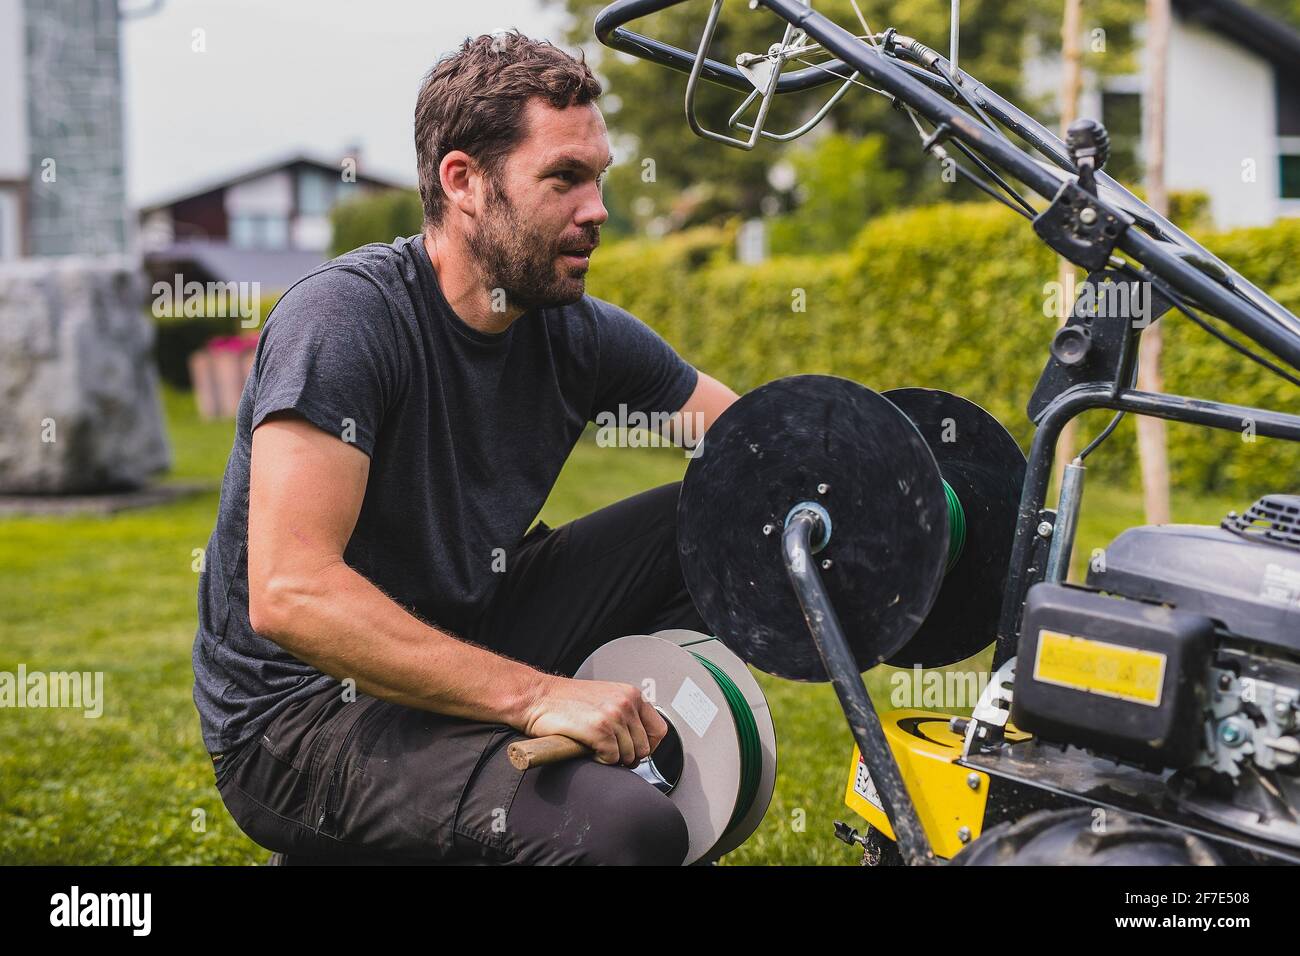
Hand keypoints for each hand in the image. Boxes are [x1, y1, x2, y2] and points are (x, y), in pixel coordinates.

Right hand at [521, 675, 667, 766]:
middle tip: (610, 753)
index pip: (659, 730)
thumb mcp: (605, 698)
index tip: (635, 750)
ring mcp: (613, 716)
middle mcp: (626, 703)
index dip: (648, 746)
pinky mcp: (599, 730)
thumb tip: (639, 740)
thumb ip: (626, 713)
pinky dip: (601, 760)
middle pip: (644, 748)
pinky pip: (612, 758)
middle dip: (628, 756)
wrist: (536, 697)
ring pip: (628, 755)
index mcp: (631, 694)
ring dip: (613, 758)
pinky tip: (589, 750)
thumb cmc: (565, 700)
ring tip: (596, 748)